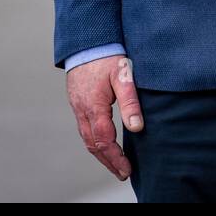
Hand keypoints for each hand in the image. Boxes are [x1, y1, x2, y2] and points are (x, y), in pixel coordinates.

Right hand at [65, 54, 142, 181]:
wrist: (86, 41)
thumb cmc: (106, 56)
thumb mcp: (123, 75)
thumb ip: (130, 101)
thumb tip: (137, 127)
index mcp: (94, 106)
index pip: (105, 141)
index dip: (116, 158)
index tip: (127, 170)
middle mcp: (82, 110)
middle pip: (94, 145)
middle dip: (109, 162)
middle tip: (123, 173)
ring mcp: (78, 107)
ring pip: (87, 138)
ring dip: (101, 154)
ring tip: (115, 164)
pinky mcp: (77, 102)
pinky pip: (84, 129)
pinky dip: (95, 141)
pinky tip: (104, 143)